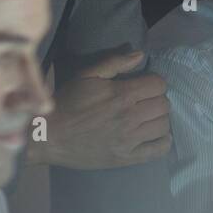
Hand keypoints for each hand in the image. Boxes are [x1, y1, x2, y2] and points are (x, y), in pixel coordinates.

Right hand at [27, 51, 171, 168]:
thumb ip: (115, 63)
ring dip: (159, 119)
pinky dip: (163, 142)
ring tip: (147, 118)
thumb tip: (141, 55)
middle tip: (144, 102)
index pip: (159, 84)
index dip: (154, 82)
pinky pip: (159, 150)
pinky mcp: (127, 158)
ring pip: (164, 125)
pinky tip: (153, 135)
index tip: (145, 86)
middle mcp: (129, 117)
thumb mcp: (87, 75)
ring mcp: (129, 139)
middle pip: (164, 104)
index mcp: (122, 94)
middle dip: (157, 99)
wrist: (48, 136)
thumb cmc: (67, 102)